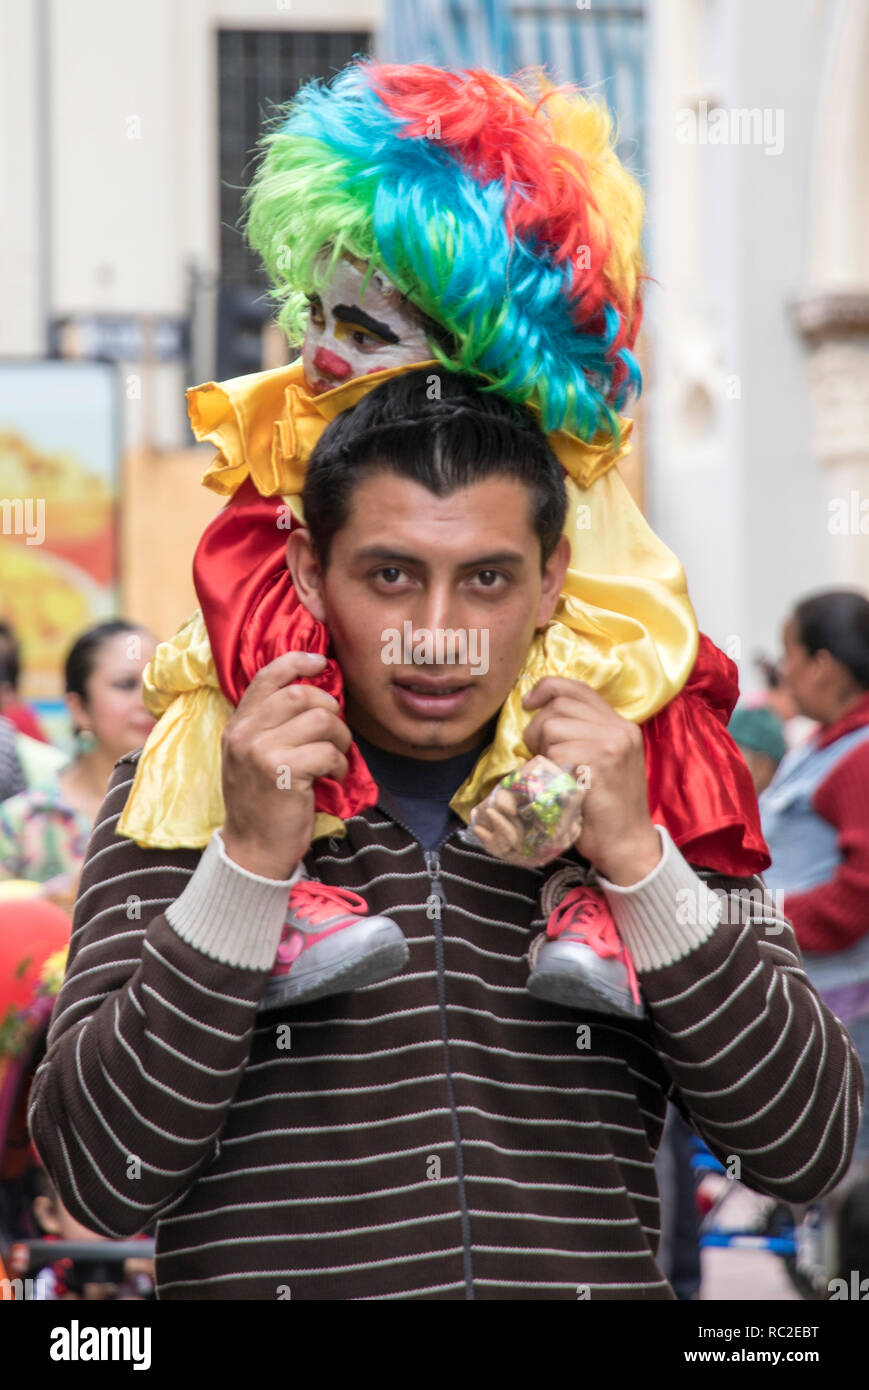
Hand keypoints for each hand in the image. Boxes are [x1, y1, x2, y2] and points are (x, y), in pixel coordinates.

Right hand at [220, 651, 350, 878]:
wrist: (252, 849)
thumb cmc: (261, 802)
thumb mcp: (252, 757)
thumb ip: (270, 725)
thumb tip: (313, 693)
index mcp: (238, 725)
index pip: (267, 677)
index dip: (298, 662)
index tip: (321, 663)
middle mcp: (245, 733)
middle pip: (302, 694)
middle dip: (330, 709)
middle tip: (335, 733)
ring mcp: (261, 752)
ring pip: (320, 719)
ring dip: (339, 738)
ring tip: (335, 757)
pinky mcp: (282, 772)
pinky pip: (327, 751)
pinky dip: (340, 764)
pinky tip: (333, 777)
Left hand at [521, 677, 660, 884]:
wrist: (627, 845)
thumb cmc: (606, 809)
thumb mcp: (603, 763)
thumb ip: (583, 736)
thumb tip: (540, 717)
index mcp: (621, 725)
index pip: (578, 689)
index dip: (547, 688)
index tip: (527, 703)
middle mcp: (620, 729)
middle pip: (559, 706)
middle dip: (538, 729)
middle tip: (541, 756)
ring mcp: (612, 745)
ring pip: (553, 727)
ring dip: (541, 750)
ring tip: (553, 773)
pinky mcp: (599, 764)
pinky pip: (555, 752)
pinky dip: (547, 768)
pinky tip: (558, 785)